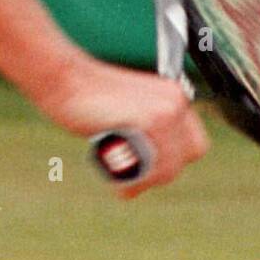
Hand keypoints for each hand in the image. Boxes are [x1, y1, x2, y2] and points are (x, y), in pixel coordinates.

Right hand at [38, 58, 208, 198]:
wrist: (66, 80)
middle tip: (126, 171)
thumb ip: (145, 137)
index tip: (142, 163)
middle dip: (155, 173)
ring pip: (169, 168)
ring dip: (142, 178)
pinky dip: (133, 176)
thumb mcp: (127, 115)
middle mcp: (176, 100)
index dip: (169, 160)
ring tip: (115, 168)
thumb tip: (144, 179)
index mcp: (173, 95)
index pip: (193, 145)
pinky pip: (155, 167)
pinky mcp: (151, 120)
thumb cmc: (88, 99)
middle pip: (183, 159)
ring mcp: (166, 110)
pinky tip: (112, 163)